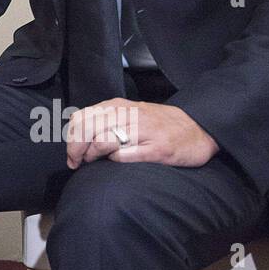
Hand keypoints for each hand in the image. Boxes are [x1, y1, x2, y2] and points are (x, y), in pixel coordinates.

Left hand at [64, 99, 219, 168]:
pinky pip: (125, 156)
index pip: (81, 118)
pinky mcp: (157, 149)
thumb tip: (76, 135)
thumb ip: (104, 120)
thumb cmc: (158, 124)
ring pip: (102, 141)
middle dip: (76, 150)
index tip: (72, 154)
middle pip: (87, 130)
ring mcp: (143, 132)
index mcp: (118, 106)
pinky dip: (115, 161)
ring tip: (96, 163)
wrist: (197, 129)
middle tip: (77, 163)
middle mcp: (128, 115)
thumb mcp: (128, 114)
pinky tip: (118, 161)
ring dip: (93, 156)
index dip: (71, 139)